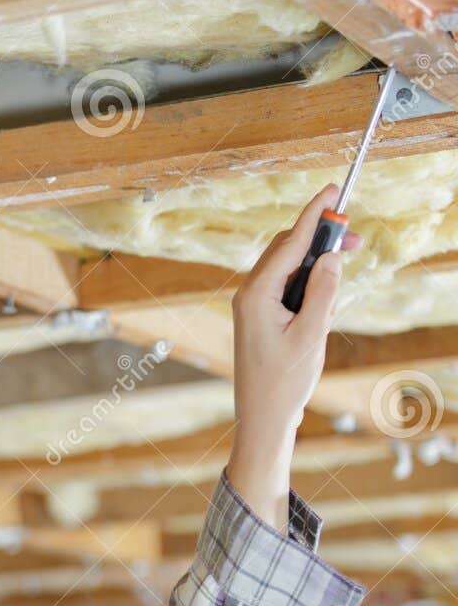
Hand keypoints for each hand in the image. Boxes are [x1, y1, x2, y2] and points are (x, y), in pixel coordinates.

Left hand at [226, 183, 362, 527]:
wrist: (263, 417)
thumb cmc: (284, 381)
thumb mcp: (312, 334)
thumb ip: (324, 292)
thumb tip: (332, 256)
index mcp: (256, 295)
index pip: (290, 243)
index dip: (314, 214)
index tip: (333, 188)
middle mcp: (249, 295)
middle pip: (288, 249)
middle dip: (322, 241)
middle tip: (355, 239)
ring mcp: (252, 305)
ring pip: (290, 269)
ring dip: (318, 272)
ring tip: (330, 308)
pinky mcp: (260, 316)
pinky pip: (288, 289)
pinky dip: (310, 292)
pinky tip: (320, 319)